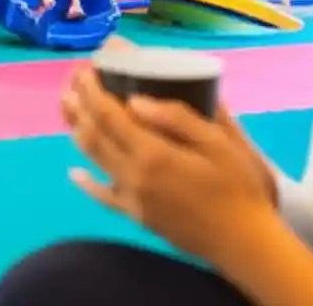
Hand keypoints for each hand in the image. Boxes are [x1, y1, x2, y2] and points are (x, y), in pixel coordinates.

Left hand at [62, 46, 277, 264]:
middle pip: (94, 135)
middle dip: (80, 105)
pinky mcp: (137, 216)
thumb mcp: (219, 143)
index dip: (91, 91)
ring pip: (94, 161)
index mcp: (153, 154)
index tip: (84, 69)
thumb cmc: (239, 187)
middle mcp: (134, 177)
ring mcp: (132, 199)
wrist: (243, 242)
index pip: (109, 116)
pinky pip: (104, 197)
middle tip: (72, 81)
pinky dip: (86, 183)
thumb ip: (177, 118)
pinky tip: (74, 173)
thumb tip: (136, 100)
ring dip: (77, 132)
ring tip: (69, 109)